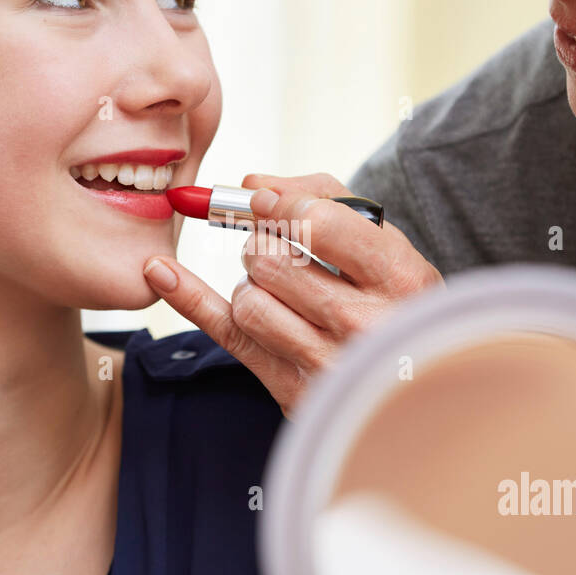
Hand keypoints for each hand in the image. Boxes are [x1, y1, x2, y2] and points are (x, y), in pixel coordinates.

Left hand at [142, 172, 443, 416]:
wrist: (413, 380)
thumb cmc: (394, 297)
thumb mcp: (385, 243)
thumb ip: (324, 197)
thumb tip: (251, 184)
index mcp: (401, 279)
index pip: (321, 223)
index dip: (280, 205)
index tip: (263, 203)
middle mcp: (366, 326)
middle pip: (272, 261)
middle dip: (265, 245)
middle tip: (284, 252)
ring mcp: (327, 364)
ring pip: (247, 299)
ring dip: (253, 284)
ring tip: (285, 291)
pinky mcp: (292, 390)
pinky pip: (227, 335)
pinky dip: (189, 299)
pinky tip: (162, 273)